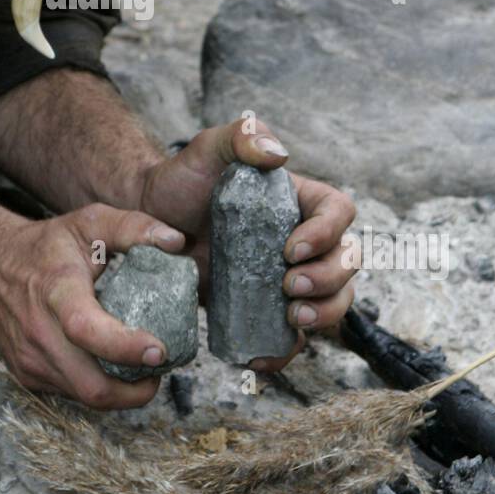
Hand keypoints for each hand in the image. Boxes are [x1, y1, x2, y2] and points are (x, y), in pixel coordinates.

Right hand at [0, 203, 185, 409]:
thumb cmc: (45, 246)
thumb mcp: (88, 222)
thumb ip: (133, 227)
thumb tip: (176, 241)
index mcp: (56, 291)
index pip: (86, 330)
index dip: (126, 348)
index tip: (160, 349)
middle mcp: (38, 332)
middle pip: (91, 385)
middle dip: (136, 390)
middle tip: (160, 367)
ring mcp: (29, 359)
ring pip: (84, 396)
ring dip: (120, 393)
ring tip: (141, 369)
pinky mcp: (26, 374)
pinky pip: (71, 393)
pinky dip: (97, 387)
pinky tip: (110, 366)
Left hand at [139, 118, 359, 372]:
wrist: (148, 221)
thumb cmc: (182, 181)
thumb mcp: (208, 148)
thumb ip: (242, 136)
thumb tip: (279, 155)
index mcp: (299, 201)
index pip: (339, 212)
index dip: (328, 233)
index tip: (290, 248)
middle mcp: (303, 240)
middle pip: (347, 262)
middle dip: (330, 279)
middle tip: (289, 286)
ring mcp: (286, 277)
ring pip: (334, 301)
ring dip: (325, 315)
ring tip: (294, 320)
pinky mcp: (264, 309)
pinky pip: (292, 337)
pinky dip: (286, 351)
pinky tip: (262, 357)